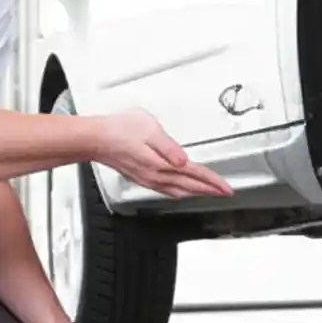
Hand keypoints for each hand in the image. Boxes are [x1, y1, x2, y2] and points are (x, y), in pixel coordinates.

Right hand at [92, 108, 232, 198]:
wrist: (95, 139)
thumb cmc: (118, 131)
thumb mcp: (149, 129)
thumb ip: (169, 147)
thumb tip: (184, 161)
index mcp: (161, 164)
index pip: (194, 174)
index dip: (213, 181)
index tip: (226, 188)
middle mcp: (155, 176)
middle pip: (189, 187)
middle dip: (209, 190)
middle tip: (224, 192)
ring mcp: (147, 178)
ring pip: (178, 191)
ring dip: (196, 193)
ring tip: (208, 192)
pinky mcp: (140, 177)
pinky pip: (167, 190)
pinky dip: (180, 192)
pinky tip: (180, 189)